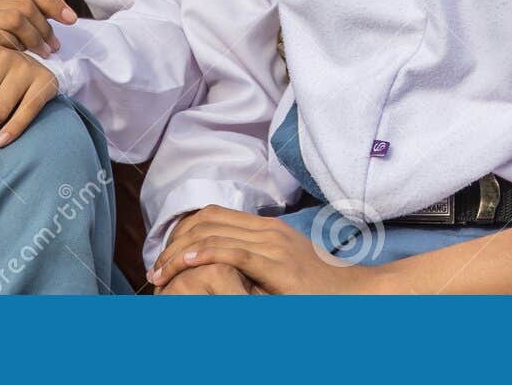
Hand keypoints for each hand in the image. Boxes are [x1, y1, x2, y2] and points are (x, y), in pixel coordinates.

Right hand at [0, 0, 76, 94]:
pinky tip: (22, 60)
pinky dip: (18, 49)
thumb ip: (8, 9)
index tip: (70, 18)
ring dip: (36, 38)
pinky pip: (1, 39)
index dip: (51, 0)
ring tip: (44, 53)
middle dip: (45, 25)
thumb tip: (54, 9)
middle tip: (54, 45)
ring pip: (15, 18)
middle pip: (23, 2)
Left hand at [147, 205, 374, 294]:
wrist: (357, 295)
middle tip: (155, 269)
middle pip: (205, 220)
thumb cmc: (320, 289)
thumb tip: (220, 271)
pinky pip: (231, 252)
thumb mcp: (280, 270)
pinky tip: (183, 265)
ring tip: (160, 272)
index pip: (212, 215)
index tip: (165, 257)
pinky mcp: (277, 264)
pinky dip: (202, 255)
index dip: (181, 232)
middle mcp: (267, 230)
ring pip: (212, 233)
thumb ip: (253, 264)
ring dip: (179, 252)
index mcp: (265, 228)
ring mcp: (272, 244)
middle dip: (172, 243)